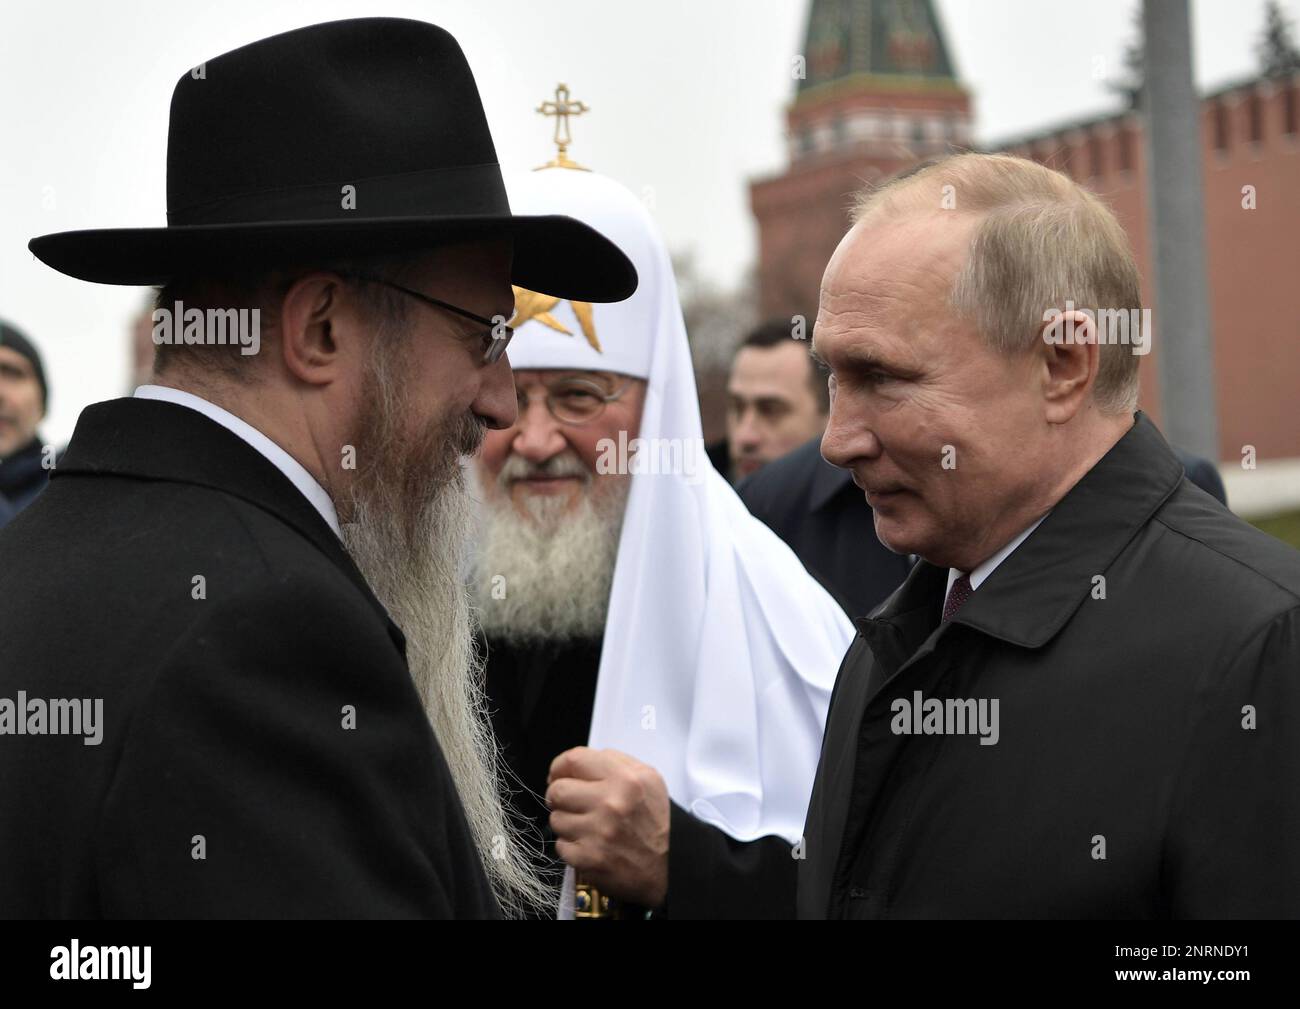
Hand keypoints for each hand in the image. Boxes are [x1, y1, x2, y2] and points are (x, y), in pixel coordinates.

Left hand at [546, 746, 669, 908]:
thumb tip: (576, 764)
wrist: (671, 866)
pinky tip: (589, 845)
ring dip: (567, 822)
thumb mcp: (648, 778)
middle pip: (558, 790)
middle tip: (571, 803)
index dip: (559, 766)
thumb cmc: (656, 820)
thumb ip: (614, 762)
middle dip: (559, 796)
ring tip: (586, 826)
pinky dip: (571, 846)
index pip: (574, 760)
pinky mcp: (589, 859)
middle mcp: (611, 803)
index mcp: (625, 778)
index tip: (558, 775)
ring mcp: (598, 833)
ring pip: (556, 819)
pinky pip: (561, 846)